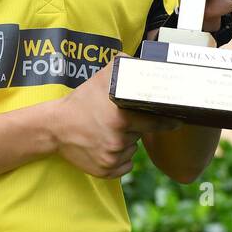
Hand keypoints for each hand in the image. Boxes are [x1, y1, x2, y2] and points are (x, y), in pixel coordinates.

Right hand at [50, 64, 180, 177]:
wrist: (54, 127)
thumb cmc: (81, 101)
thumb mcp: (102, 78)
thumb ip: (124, 66)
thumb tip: (142, 60)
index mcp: (121, 119)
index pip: (155, 122)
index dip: (167, 122)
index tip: (177, 121)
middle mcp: (118, 141)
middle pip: (140, 134)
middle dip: (135, 127)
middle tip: (118, 119)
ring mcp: (111, 158)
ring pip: (132, 150)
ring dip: (126, 142)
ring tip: (107, 131)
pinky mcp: (105, 171)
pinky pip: (124, 165)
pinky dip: (120, 158)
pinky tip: (106, 146)